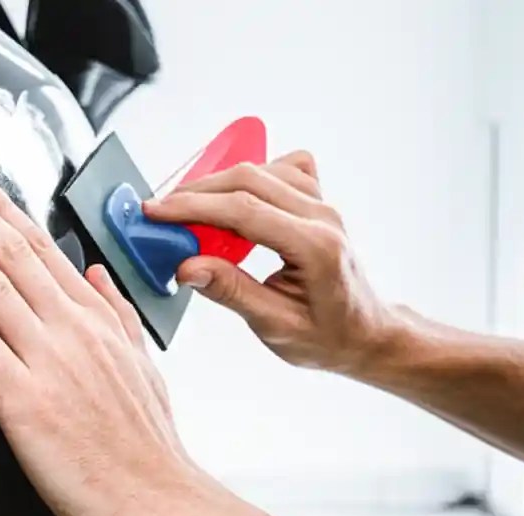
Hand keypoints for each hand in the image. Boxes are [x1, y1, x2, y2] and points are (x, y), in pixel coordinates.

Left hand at [0, 157, 204, 515]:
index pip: (41, 244)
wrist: (159, 502)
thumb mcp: (142, 364)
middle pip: (10, 248)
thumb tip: (94, 272)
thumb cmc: (148, 447)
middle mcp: (72, 328)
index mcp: (96, 318)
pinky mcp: (24, 398)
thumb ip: (116, 311)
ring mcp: (48, 359)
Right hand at [145, 153, 401, 375]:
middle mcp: (322, 216)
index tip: (157, 211)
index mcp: (316, 247)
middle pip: (249, 181)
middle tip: (159, 211)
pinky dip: (247, 179)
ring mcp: (323, 204)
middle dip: (196, 192)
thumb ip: (232, 292)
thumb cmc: (328, 336)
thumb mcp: (276, 326)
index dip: (194, 207)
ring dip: (217, 184)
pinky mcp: (317, 201)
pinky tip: (231, 200)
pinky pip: (280, 170)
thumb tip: (187, 267)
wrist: (366, 333)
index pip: (244, 211)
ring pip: (261, 170)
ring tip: (185, 209)